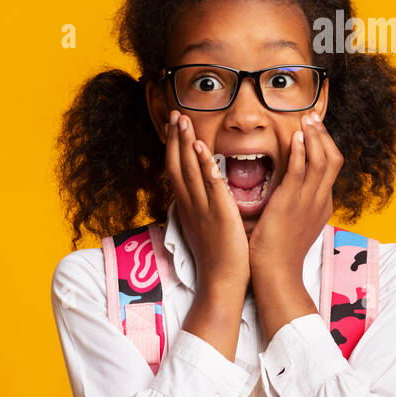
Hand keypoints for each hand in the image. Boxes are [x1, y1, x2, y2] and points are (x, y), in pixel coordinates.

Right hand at [164, 110, 249, 295]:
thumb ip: (203, 207)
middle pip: (176, 164)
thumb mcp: (205, 228)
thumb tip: (204, 193)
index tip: (174, 127)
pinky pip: (209, 184)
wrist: (221, 282)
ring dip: (184, 143)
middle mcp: (190, 204)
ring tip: (183, 121)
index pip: (176, 171)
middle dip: (174, 138)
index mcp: (188, 207)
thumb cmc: (218, 258)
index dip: (173, 147)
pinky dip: (203, 164)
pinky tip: (201, 147)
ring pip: (188, 169)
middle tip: (175, 114)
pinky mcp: (218, 214)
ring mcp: (202, 208)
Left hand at [248, 112, 343, 281]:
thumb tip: (288, 191)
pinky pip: (301, 171)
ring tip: (307, 119)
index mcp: (321, 205)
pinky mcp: (292, 203)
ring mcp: (309, 201)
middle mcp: (320, 200)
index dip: (324, 145)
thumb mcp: (293, 223)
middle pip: (333, 159)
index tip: (313, 130)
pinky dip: (301, 152)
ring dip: (315, 137)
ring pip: (322, 160)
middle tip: (313, 117)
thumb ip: (295, 204)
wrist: (276, 273)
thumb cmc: (278, 252)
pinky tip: (296, 137)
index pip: (330, 167)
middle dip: (324, 135)